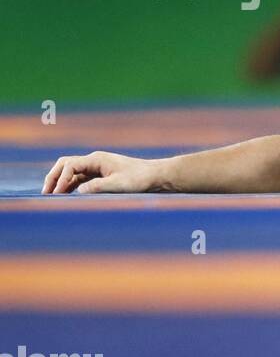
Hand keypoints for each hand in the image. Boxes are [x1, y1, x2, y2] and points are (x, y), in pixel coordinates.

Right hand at [42, 152, 159, 193]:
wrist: (156, 176)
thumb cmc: (140, 179)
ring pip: (72, 172)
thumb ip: (97, 187)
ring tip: (52, 197)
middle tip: (45, 193)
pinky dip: (72, 186)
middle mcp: (94, 161)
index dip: (60, 179)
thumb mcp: (118, 185)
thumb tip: (78, 191)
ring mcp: (98, 167)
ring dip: (61, 183)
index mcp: (96, 159)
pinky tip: (67, 196)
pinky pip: (81, 179)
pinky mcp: (102, 175)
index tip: (57, 193)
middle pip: (66, 165)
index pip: (69, 165)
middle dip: (54, 178)